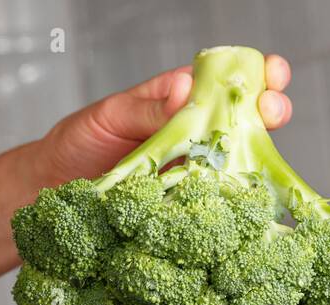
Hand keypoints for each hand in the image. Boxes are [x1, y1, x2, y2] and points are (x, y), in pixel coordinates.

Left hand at [34, 54, 293, 185]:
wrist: (55, 188)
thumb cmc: (78, 142)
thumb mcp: (109, 116)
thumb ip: (146, 107)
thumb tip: (184, 89)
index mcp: (178, 99)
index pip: (225, 80)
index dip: (255, 74)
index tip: (273, 73)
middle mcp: (194, 133)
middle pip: (243, 118)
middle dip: (270, 110)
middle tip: (275, 112)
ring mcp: (193, 170)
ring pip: (238, 160)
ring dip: (259, 157)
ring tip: (268, 151)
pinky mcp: (186, 206)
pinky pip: (216, 200)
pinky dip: (236, 201)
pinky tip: (250, 200)